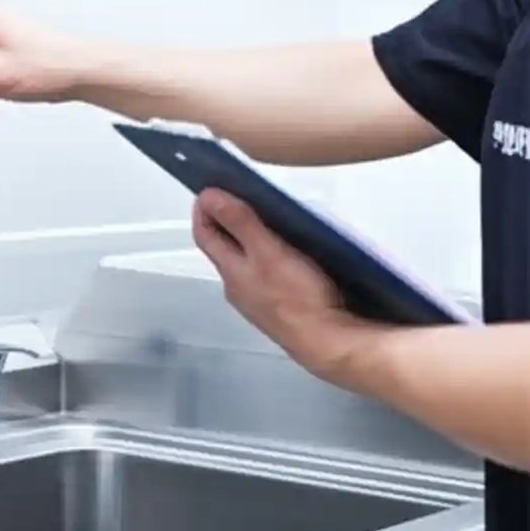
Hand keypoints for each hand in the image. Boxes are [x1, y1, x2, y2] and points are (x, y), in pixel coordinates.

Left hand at [192, 189, 388, 388]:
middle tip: (235, 196)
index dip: (203, 210)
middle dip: (223, 221)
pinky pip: (261, 275)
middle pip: (221, 248)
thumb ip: (240, 223)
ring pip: (242, 262)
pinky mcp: (275, 307)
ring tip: (261, 218)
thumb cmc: (297, 296)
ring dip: (244, 239)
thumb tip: (208, 196)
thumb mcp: (267, 251)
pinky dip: (263, 256)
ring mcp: (254, 299)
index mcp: (229, 271)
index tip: (208, 188)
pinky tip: (282, 252)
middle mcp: (235, 286)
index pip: (204, 235)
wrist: (326, 342)